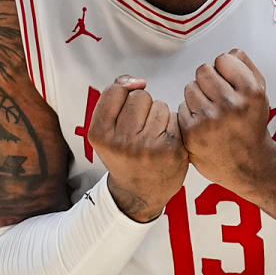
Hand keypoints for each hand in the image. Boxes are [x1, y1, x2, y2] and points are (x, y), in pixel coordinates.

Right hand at [87, 75, 187, 221]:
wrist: (139, 193)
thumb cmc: (123, 155)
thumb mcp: (105, 130)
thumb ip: (113, 99)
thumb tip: (137, 81)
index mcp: (100, 135)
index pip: (115, 90)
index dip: (123, 96)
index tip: (124, 111)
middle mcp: (123, 142)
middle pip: (140, 96)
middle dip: (142, 107)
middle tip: (139, 129)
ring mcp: (149, 147)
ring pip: (159, 104)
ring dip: (158, 115)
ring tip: (152, 136)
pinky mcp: (173, 149)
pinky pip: (175, 117)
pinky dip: (172, 125)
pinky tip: (165, 141)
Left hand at [178, 50, 271, 191]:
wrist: (248, 165)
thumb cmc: (251, 127)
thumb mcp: (261, 94)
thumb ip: (247, 67)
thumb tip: (228, 53)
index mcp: (251, 92)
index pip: (223, 59)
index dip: (224, 69)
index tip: (228, 82)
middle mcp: (231, 105)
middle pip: (203, 71)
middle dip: (208, 81)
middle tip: (216, 97)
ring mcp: (210, 119)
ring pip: (190, 87)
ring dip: (197, 96)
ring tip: (209, 111)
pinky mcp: (192, 132)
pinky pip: (181, 107)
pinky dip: (189, 114)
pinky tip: (202, 124)